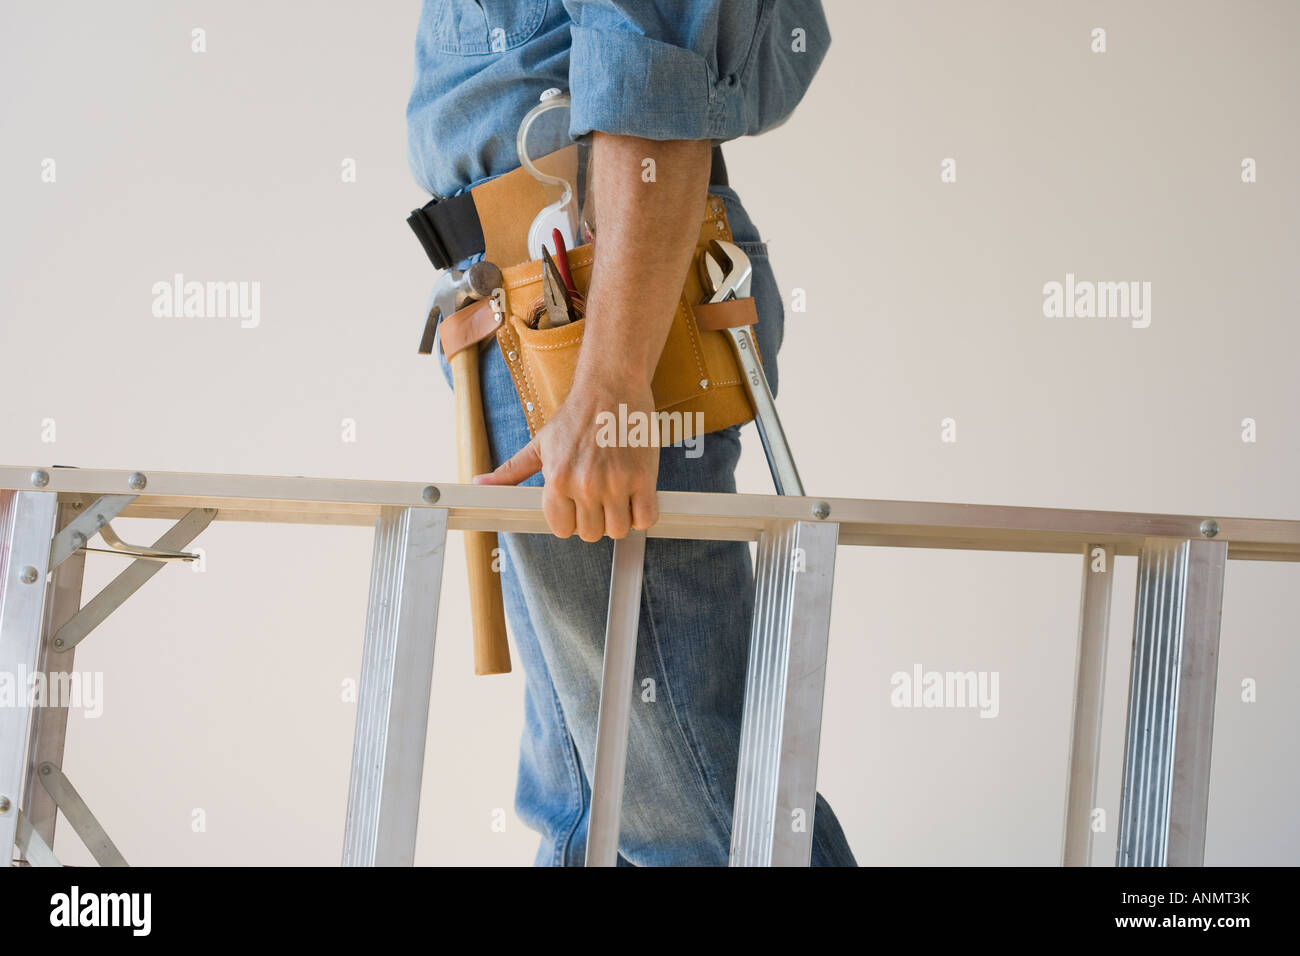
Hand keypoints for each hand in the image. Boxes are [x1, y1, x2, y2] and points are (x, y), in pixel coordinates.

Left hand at [474, 370, 658, 539]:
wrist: (611, 386)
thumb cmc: (577, 414)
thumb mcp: (540, 443)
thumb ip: (512, 470)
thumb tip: (480, 484)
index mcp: (557, 478)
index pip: (562, 529)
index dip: (572, 520)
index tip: (578, 507)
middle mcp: (584, 484)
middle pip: (591, 533)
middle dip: (596, 520)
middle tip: (600, 499)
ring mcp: (615, 482)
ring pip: (618, 530)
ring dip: (620, 519)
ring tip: (619, 496)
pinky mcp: (643, 478)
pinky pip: (646, 519)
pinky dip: (643, 514)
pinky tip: (637, 497)